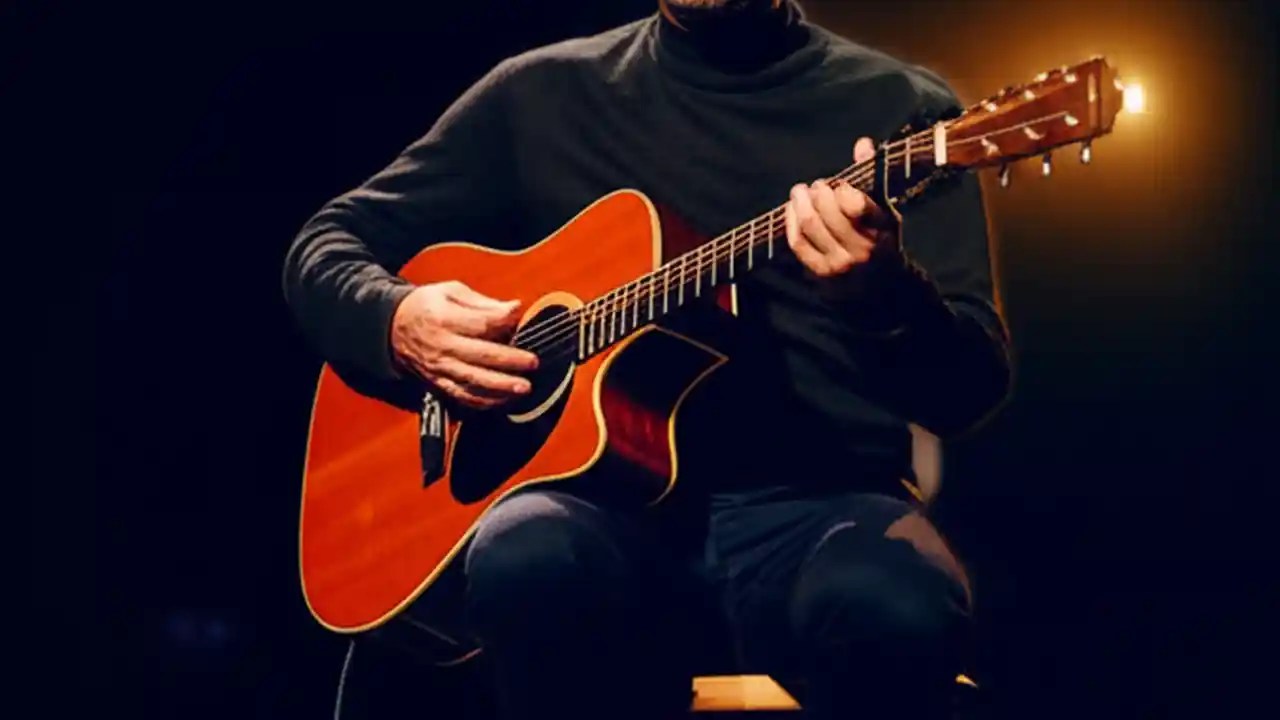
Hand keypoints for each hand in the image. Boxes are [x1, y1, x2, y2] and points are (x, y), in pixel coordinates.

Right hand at [390, 281, 538, 409]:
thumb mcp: (451, 292)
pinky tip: (503, 400)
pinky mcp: (439, 383)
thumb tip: (514, 309)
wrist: (393, 328)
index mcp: (444, 319)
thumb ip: (483, 303)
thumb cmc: (427, 306)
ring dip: (500, 387)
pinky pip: (463, 396)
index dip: (503, 321)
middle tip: (532, 362)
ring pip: (473, 382)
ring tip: (523, 388)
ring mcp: (440, 368)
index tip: (519, 316)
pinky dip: (484, 401)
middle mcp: (442, 346)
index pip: (480, 324)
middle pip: (480, 356)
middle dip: (509, 361)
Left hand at [785, 137, 898, 278]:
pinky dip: (790, 222)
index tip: (838, 185)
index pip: (853, 202)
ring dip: (799, 203)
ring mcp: (839, 263)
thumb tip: (862, 143)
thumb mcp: (885, 208)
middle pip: (825, 210)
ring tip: (799, 193)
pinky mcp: (821, 272)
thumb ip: (872, 175)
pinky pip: (798, 242)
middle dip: (816, 192)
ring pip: (809, 224)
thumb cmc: (882, 237)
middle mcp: (861, 248)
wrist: (882, 284)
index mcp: (880, 228)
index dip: (840, 188)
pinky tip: (791, 210)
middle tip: (815, 186)